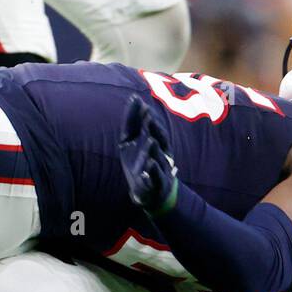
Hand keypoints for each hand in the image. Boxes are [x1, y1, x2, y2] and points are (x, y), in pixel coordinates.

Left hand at [118, 96, 178, 215]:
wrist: (147, 192)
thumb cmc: (139, 162)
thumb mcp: (130, 141)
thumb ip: (131, 122)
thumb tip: (133, 99)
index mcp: (156, 142)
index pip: (153, 127)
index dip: (147, 116)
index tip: (140, 103)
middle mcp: (161, 154)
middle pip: (160, 139)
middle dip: (153, 128)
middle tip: (147, 115)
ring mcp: (160, 169)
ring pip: (158, 157)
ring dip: (154, 149)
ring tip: (149, 139)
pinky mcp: (157, 184)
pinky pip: (156, 177)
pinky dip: (153, 171)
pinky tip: (149, 164)